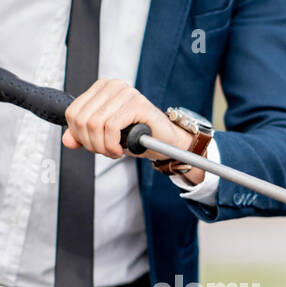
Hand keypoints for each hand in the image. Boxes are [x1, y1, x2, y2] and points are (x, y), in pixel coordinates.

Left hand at [62, 78, 202, 182]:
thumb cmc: (139, 136)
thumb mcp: (105, 136)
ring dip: (103, 146)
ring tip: (114, 151)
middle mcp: (112, 86)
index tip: (94, 146)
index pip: (72, 112)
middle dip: (91, 143)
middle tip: (105, 151)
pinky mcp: (137, 104)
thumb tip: (67, 140)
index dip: (79, 135)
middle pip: (82, 119)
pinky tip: (122, 148)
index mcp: (101, 88)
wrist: (167, 142)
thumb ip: (84, 136)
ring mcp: (125, 93)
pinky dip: (113, 143)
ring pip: (95, 124)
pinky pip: (112, 127)